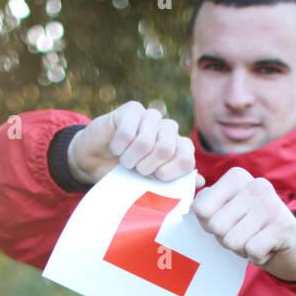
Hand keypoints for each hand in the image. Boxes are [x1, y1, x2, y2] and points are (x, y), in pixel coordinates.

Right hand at [67, 100, 201, 186]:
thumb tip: (200, 182)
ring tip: (125, 160)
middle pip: (166, 148)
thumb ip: (177, 185)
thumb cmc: (127, 175)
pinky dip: (117, 147)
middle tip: (137, 169)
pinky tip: (115, 148)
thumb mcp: (152, 186)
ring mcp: (152, 117)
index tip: (155, 178)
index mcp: (179, 147)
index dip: (170, 173)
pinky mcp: (133, 109)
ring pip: (145, 142)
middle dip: (146, 167)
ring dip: (129, 159)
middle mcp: (169, 129)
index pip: (186, 158)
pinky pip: (127, 133)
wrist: (95, 161)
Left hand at [190, 168, 295, 280]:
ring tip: (255, 240)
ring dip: (241, 249)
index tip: (226, 222)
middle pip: (216, 226)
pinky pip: (252, 250)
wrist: (289, 243)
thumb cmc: (248, 226)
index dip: (208, 225)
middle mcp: (257, 185)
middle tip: (243, 234)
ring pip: (232, 241)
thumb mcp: (224, 210)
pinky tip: (266, 248)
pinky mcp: (284, 226)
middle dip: (225, 238)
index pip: (200, 209)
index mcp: (237, 176)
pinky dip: (256, 257)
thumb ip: (204, 202)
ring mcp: (272, 204)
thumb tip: (189, 197)